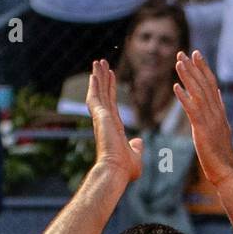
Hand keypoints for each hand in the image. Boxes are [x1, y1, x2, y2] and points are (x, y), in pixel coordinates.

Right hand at [87, 59, 142, 181]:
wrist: (115, 172)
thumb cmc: (124, 170)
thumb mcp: (135, 157)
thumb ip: (136, 148)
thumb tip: (138, 142)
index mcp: (114, 128)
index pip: (111, 103)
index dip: (111, 89)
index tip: (111, 77)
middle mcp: (105, 121)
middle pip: (103, 94)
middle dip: (102, 78)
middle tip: (101, 63)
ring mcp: (101, 119)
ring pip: (99, 92)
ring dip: (98, 76)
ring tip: (98, 61)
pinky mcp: (100, 117)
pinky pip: (96, 97)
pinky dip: (94, 85)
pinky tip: (94, 73)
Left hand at [174, 50, 232, 189]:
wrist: (227, 173)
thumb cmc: (222, 157)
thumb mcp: (221, 131)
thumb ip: (218, 113)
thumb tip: (217, 97)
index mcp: (220, 113)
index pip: (212, 85)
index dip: (204, 69)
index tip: (196, 55)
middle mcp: (216, 113)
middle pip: (205, 85)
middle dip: (195, 67)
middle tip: (185, 51)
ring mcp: (211, 120)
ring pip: (198, 93)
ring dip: (188, 76)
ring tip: (178, 62)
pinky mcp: (203, 130)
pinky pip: (192, 110)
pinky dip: (184, 96)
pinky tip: (176, 86)